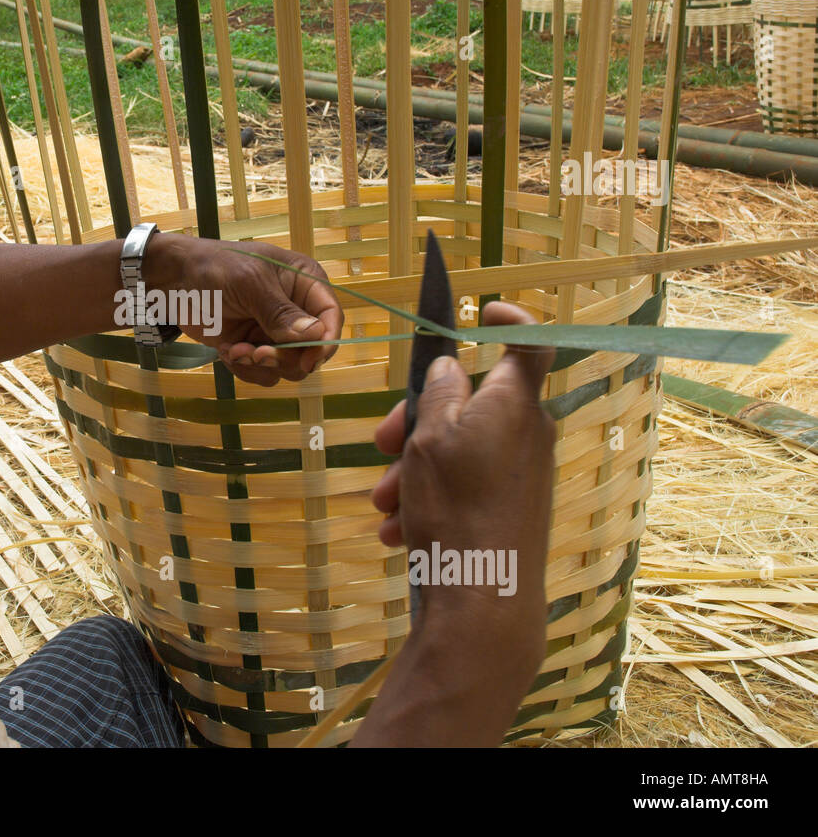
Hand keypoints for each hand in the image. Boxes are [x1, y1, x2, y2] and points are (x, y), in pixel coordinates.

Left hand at [144, 233, 342, 385]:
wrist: (173, 281)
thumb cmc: (213, 268)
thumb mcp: (249, 283)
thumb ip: (280, 311)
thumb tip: (316, 336)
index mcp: (305, 282)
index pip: (331, 317)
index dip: (325, 343)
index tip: (307, 360)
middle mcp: (296, 309)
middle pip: (312, 350)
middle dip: (283, 357)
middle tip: (255, 352)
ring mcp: (275, 331)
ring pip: (288, 367)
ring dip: (260, 365)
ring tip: (233, 350)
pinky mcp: (255, 347)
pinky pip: (264, 373)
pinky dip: (245, 368)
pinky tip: (226, 351)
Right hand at [371, 301, 555, 655]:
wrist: (485, 600)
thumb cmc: (456, 508)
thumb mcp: (430, 440)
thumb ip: (438, 394)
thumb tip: (451, 367)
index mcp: (513, 403)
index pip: (528, 342)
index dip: (510, 319)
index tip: (482, 310)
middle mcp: (527, 433)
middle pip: (469, 404)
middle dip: (418, 421)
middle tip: (381, 442)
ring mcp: (523, 474)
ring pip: (460, 450)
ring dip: (415, 469)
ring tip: (383, 503)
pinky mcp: (513, 510)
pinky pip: (466, 488)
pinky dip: (431, 500)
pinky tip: (397, 530)